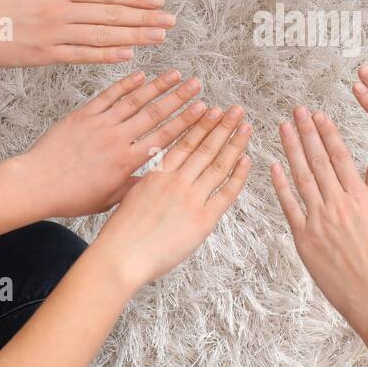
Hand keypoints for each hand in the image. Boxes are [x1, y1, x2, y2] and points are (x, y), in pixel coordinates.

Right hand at [0, 0, 173, 66]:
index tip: (158, 0)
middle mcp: (60, 9)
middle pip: (111, 13)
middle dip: (145, 17)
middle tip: (171, 20)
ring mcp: (53, 33)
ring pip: (103, 34)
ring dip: (134, 36)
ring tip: (158, 36)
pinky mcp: (43, 55)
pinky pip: (81, 55)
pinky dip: (106, 55)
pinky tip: (127, 54)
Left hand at [14, 69, 206, 216]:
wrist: (36, 184)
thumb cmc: (71, 197)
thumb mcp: (108, 199)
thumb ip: (134, 186)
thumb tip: (157, 180)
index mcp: (127, 161)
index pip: (165, 137)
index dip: (187, 122)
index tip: (204, 110)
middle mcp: (117, 139)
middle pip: (155, 113)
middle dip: (180, 97)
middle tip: (197, 84)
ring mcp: (100, 124)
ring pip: (135, 100)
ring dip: (157, 86)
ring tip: (176, 74)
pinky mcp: (83, 116)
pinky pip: (108, 96)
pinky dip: (125, 84)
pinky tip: (140, 74)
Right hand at [94, 104, 251, 287]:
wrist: (121, 256)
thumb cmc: (121, 233)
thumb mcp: (130, 196)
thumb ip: (148, 184)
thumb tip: (156, 178)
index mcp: (158, 174)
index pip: (185, 143)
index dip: (201, 125)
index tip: (212, 110)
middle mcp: (177, 182)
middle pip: (205, 147)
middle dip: (223, 126)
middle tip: (236, 110)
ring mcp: (191, 199)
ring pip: (218, 165)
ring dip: (235, 144)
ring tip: (246, 126)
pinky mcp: (203, 220)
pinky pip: (226, 192)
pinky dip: (238, 175)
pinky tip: (246, 159)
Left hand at [270, 106, 367, 340]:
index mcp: (361, 199)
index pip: (341, 157)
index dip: (328, 134)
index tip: (319, 115)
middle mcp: (339, 206)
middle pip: (319, 161)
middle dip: (306, 132)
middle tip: (297, 111)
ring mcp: (319, 223)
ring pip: (302, 178)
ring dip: (291, 150)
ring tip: (283, 128)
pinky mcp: (305, 241)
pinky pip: (289, 207)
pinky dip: (280, 185)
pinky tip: (273, 166)